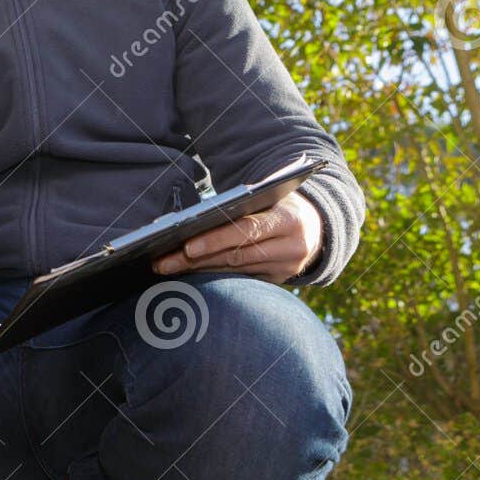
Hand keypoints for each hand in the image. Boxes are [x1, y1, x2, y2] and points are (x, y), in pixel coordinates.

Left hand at [152, 190, 322, 282]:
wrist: (317, 226)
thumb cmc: (279, 205)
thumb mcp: (269, 197)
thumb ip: (240, 206)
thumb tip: (190, 218)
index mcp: (289, 220)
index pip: (246, 231)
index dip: (215, 240)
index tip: (186, 247)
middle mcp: (291, 248)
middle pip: (235, 256)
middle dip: (195, 260)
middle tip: (162, 262)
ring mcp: (285, 268)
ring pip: (234, 271)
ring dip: (198, 271)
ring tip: (168, 268)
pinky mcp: (277, 281)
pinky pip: (239, 280)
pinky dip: (212, 276)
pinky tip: (188, 274)